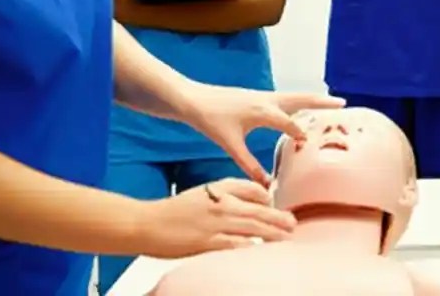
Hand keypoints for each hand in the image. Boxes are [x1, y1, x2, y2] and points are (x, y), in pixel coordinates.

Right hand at [138, 178, 296, 256]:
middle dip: (279, 218)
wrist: (147, 223)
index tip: (276, 206)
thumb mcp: (203, 193)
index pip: (252, 189)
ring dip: (272, 234)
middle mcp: (221, 204)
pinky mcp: (208, 243)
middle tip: (293, 224)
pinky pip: (236, 245)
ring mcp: (216, 224)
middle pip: (258, 210)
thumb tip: (253, 200)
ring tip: (286, 239)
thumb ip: (227, 193)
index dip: (268, 198)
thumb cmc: (174, 210)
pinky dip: (251, 247)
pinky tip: (261, 251)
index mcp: (219, 189)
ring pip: (252, 228)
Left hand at [181, 85, 345, 184]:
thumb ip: (249, 165)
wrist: (192, 100)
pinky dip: (298, 101)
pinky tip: (300, 107)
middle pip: (301, 100)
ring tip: (330, 102)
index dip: (301, 136)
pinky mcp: (257, 96)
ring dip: (312, 99)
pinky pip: (284, 98)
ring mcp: (262, 95)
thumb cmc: (211, 120)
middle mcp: (267, 99)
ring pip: (294, 97)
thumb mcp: (230, 145)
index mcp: (263, 111)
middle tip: (342, 103)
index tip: (309, 148)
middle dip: (321, 102)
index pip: (291, 124)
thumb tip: (265, 184)